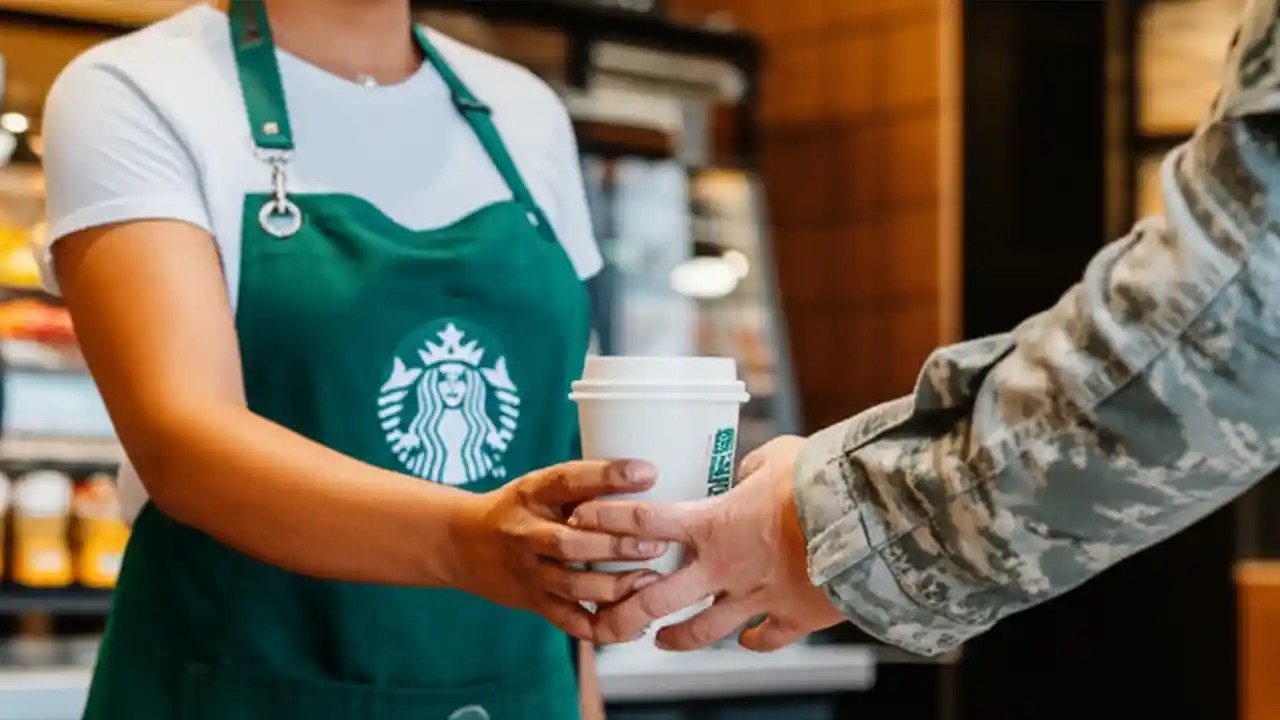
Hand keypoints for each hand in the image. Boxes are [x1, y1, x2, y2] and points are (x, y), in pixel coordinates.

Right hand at [447, 459, 667, 641]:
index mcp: (532, 493)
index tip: (648, 473)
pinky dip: (601, 627)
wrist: (462, 543)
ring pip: (572, 585)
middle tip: (657, 543)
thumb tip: (650, 474)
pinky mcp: (534, 602)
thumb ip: (584, 484)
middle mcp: (526, 533)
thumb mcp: (541, 486)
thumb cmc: (520, 508)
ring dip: (614, 587)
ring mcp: (528, 572)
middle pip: (571, 543)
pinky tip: (633, 624)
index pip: (569, 480)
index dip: (608, 476)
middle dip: (616, 545)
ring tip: (649, 581)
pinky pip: (568, 620)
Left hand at [571, 437, 844, 651]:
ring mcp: (756, 598)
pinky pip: (763, 639)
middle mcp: (724, 567)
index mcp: (712, 523)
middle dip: (621, 617)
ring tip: (661, 641)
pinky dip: (752, 642)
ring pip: (701, 631)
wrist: (870, 524)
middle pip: (654, 600)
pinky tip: (745, 641)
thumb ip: (753, 466)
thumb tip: (746, 470)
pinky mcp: (792, 618)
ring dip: (676, 639)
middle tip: (601, 624)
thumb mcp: (779, 457)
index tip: (579, 522)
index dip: (605, 521)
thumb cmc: (823, 480)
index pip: (641, 521)